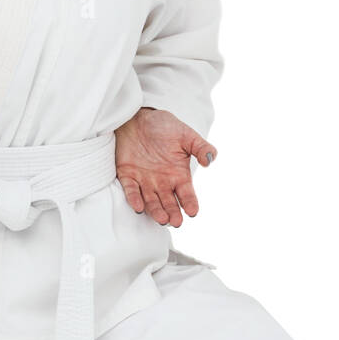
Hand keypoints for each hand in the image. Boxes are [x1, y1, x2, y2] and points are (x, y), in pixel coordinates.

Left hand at [114, 107, 216, 226]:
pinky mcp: (127, 176)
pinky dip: (134, 199)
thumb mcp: (186, 136)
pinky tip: (138, 207)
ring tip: (162, 219)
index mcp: (178, 175)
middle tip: (176, 222)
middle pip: (168, 202)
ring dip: (156, 210)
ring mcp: (144, 181)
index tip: (193, 212)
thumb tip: (211, 160)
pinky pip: (130, 190)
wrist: (137, 117)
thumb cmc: (164, 126)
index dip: (190, 203)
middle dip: (172, 212)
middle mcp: (162, 182)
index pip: (186, 194)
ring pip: (151, 201)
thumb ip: (201, 147)